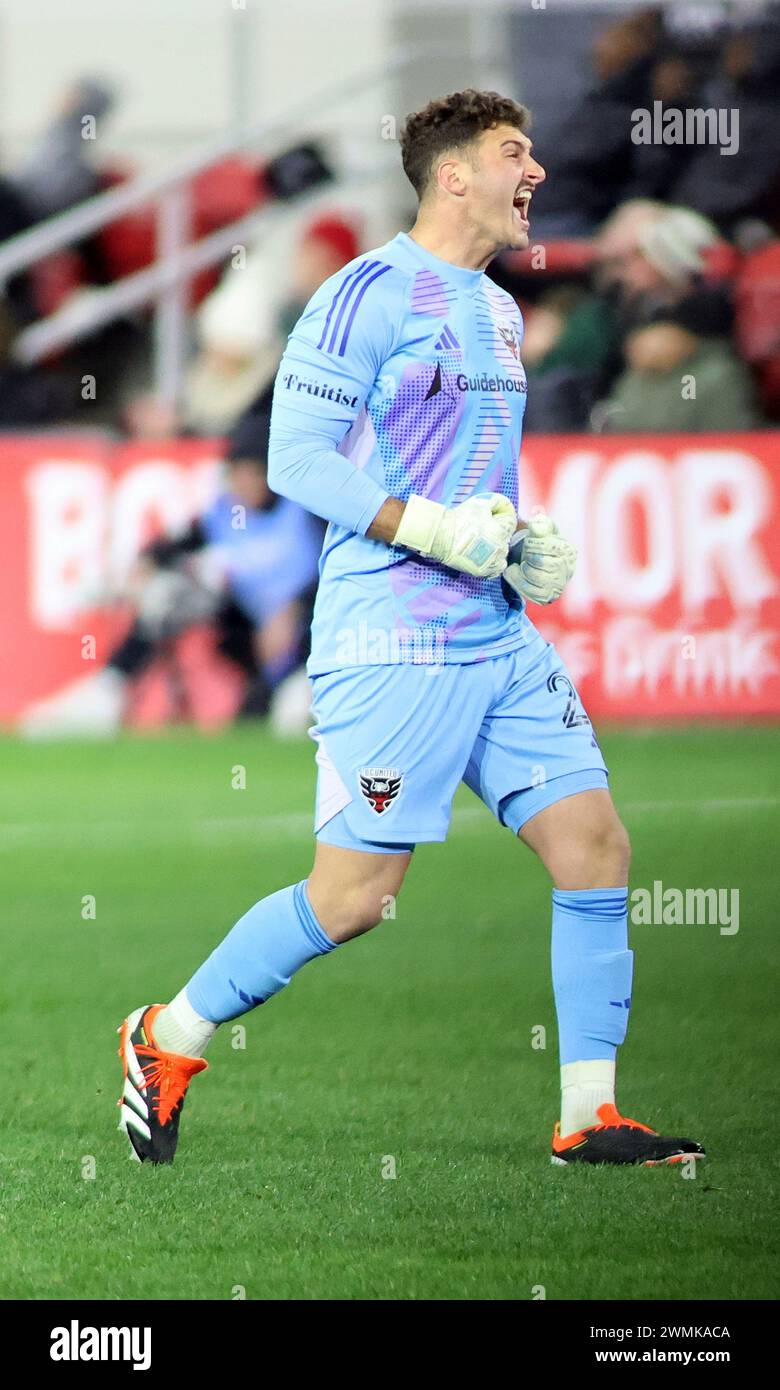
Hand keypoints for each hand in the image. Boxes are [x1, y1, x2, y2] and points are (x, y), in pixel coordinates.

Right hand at [393, 492, 516, 577]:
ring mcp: (491, 562)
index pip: (511, 522)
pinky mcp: (482, 571)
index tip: (490, 517)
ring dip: (496, 549)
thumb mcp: (481, 503)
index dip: (501, 516)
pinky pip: (495, 570)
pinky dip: (492, 563)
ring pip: (502, 555)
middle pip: (506, 539)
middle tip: (483, 529)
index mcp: (501, 531)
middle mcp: (500, 548)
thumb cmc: (460, 518)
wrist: (441, 536)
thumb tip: (505, 505)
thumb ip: (497, 502)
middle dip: (498, 532)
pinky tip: (484, 557)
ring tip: (483, 544)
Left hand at [503, 512, 575, 603]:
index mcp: (568, 550)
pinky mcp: (547, 597)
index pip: (551, 547)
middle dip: (529, 556)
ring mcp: (558, 585)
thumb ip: (540, 522)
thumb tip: (537, 517)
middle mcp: (567, 570)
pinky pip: (529, 591)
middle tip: (524, 553)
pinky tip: (515, 572)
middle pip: (544, 563)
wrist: (534, 564)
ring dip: (522, 568)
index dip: (535, 544)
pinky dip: (517, 580)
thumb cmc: (538, 542)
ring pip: (535, 577)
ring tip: (520, 563)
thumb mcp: (540, 528)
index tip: (528, 541)